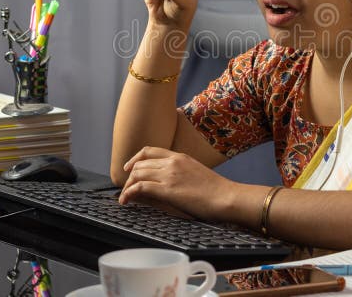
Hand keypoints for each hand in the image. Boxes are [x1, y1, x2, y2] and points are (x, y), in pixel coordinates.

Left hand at [119, 146, 235, 220]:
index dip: (135, 159)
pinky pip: (140, 187)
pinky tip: (127, 200)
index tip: (129, 169)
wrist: (227, 197)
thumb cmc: (217, 191)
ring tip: (124, 197)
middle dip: (129, 177)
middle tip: (126, 189)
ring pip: (137, 174)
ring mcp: (170, 175)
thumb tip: (165, 182)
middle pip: (140, 164)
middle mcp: (173, 162)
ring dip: (127, 186)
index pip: (150, 151)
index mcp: (180, 157)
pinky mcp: (168, 190)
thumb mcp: (196, 175)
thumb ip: (180, 174)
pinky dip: (129, 193)